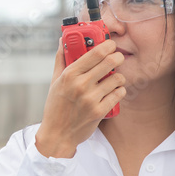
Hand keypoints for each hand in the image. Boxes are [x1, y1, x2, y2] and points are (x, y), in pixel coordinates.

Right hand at [34, 36, 125, 158]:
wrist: (57, 135)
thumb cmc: (55, 106)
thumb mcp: (55, 81)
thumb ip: (60, 59)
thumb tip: (63, 40)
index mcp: (69, 75)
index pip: (94, 53)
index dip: (107, 45)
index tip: (110, 44)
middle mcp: (80, 85)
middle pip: (109, 62)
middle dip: (117, 57)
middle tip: (117, 57)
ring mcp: (90, 99)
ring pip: (118, 78)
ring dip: (119, 76)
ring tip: (115, 78)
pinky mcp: (99, 112)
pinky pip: (119, 94)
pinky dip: (120, 91)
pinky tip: (114, 91)